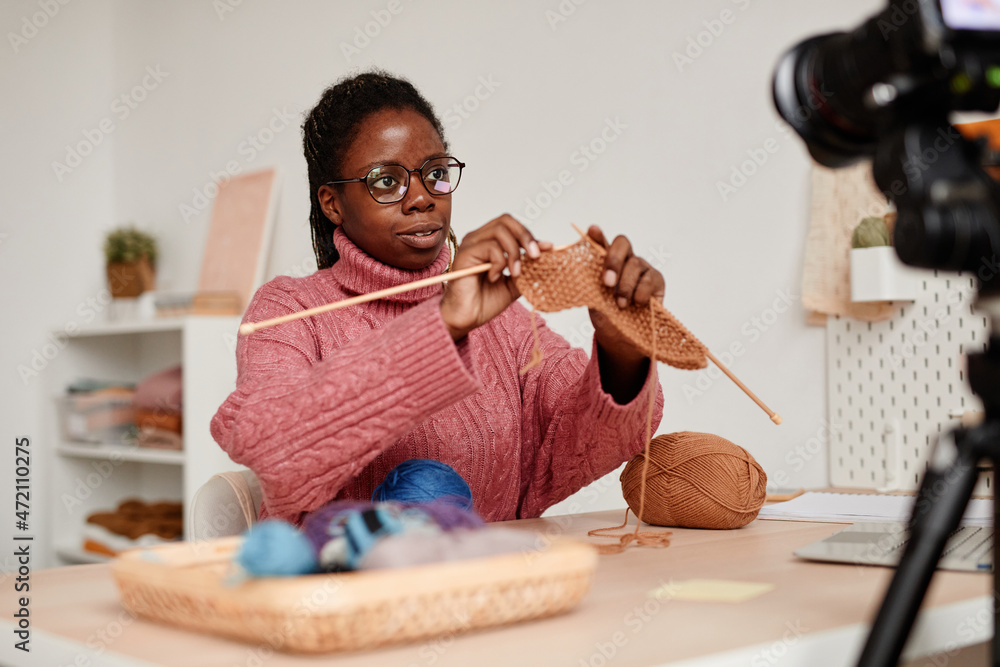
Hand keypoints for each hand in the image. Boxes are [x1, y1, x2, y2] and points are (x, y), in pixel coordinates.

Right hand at [440, 214, 552, 340]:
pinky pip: (490, 247)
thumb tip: (548, 252)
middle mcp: (479, 238)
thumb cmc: (485, 301)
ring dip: (514, 253)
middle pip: (506, 220)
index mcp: (490, 242)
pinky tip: (494, 277)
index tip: (548, 248)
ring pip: (500, 232)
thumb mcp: (514, 284)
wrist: (467, 318)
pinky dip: (499, 263)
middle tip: (535, 256)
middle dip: (526, 236)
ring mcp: (471, 244)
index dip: (530, 235)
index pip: (512, 226)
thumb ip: (528, 268)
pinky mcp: (465, 254)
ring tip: (515, 273)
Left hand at [586, 225, 665, 362]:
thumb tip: (584, 277)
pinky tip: (636, 303)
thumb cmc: (607, 317)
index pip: (601, 243)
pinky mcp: (656, 280)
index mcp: (606, 263)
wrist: (624, 339)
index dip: (598, 235)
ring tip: (620, 304)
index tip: (592, 230)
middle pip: (622, 244)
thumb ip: (591, 288)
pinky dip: (641, 292)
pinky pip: (650, 279)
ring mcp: (642, 268)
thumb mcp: (595, 304)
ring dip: (626, 285)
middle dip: (613, 261)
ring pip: (635, 264)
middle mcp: (625, 260)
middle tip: (606, 283)